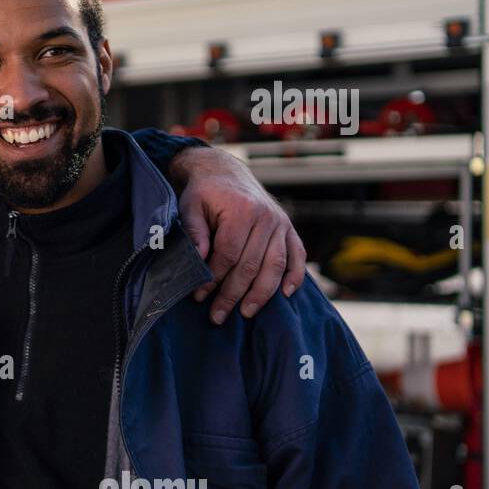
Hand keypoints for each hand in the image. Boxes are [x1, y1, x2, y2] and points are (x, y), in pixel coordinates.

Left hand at [170, 147, 305, 323]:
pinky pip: (297, 255)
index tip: (199, 296)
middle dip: (233, 294)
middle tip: (218, 316)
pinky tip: (286, 294)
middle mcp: (266, 217)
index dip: (213, 279)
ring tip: (246, 313)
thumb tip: (198, 259)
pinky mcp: (289, 228)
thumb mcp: (190, 206)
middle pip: (252, 265)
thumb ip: (194, 231)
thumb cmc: (204, 193)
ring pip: (275, 265)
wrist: (225, 172)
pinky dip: (295, 275)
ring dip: (262, 294)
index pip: (229, 254)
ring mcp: (281, 223)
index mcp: (242, 210)